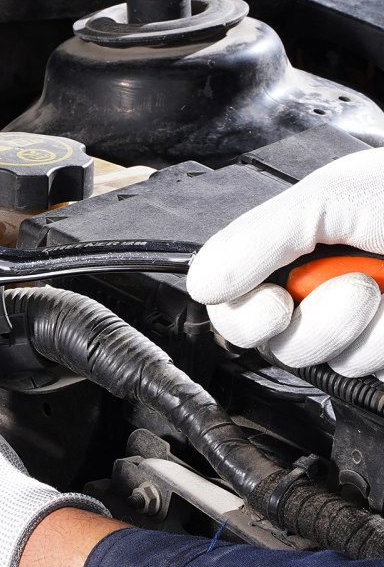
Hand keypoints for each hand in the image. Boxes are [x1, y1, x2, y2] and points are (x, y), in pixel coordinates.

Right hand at [187, 148, 383, 376]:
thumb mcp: (333, 196)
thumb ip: (259, 238)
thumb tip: (201, 283)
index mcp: (288, 247)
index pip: (227, 297)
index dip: (238, 310)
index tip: (269, 301)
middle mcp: (312, 288)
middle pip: (265, 340)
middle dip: (308, 320)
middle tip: (350, 287)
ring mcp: (350, 324)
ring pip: (314, 360)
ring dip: (355, 328)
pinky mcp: (381, 353)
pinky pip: (361, 370)